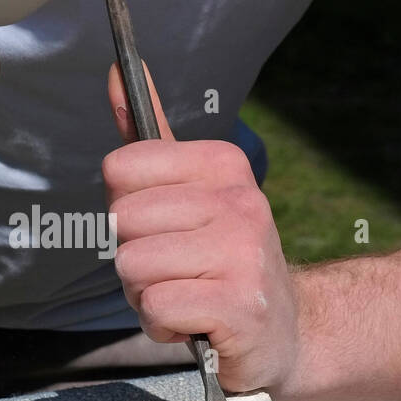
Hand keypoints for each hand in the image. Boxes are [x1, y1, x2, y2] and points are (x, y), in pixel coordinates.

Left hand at [102, 62, 300, 394]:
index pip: (120, 169)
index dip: (126, 210)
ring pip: (133, 267)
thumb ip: (149, 140)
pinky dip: (163, 325)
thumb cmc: (218, 260)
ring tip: (185, 296)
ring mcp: (244, 252)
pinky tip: (194, 324)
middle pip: (121, 222)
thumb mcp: (189, 194)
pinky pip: (156, 307)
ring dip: (145, 295)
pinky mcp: (241, 305)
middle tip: (175, 271)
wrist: (283, 330)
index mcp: (223, 163)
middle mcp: (239, 200)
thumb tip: (118, 70)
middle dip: (134, 258)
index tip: (162, 227)